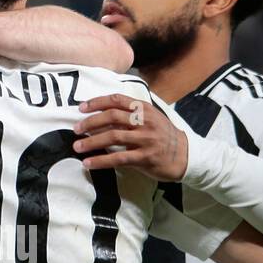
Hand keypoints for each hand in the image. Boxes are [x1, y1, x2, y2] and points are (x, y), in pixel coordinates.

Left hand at [73, 94, 188, 180]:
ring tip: (77, 146)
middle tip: (76, 128)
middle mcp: (145, 121)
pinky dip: (101, 160)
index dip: (97, 102)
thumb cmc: (163, 135)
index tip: (81, 108)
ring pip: (113, 137)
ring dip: (91, 141)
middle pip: (112, 117)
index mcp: (144, 109)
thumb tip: (100, 115)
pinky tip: (88, 163)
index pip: (117, 100)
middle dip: (90, 122)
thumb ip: (130, 114)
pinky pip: (118, 158)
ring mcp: (146, 139)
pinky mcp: (145, 157)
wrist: (186, 155)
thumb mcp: (150, 117)